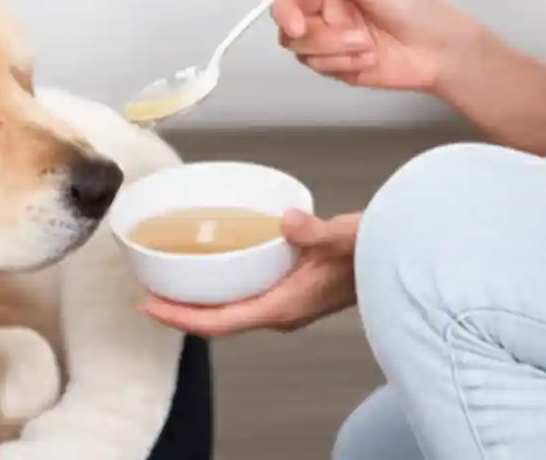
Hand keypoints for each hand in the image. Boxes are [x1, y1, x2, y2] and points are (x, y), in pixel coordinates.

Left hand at [139, 211, 358, 336]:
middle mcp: (280, 313)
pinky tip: (210, 271)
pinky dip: (219, 291)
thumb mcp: (342, 237)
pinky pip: (243, 299)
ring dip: (198, 303)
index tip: (149, 306)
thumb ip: (315, 232)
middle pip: (218, 322)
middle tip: (146, 296)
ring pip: (229, 312)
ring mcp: (285, 306)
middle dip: (180, 313)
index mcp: (283, 307)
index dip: (181, 317)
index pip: (220, 322)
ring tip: (168, 285)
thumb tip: (289, 221)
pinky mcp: (290, 294)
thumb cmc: (372, 252)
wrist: (400, 259)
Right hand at [258, 0, 483, 92]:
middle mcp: (322, 5)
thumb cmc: (408, 2)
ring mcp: (326, 36)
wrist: (436, 49)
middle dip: (293, 19)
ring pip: (295, 42)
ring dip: (329, 45)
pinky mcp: (332, 64)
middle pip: (282, 11)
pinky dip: (340, 62)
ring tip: (364, 44)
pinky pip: (314, 64)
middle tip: (303, 26)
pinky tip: (368, 59)